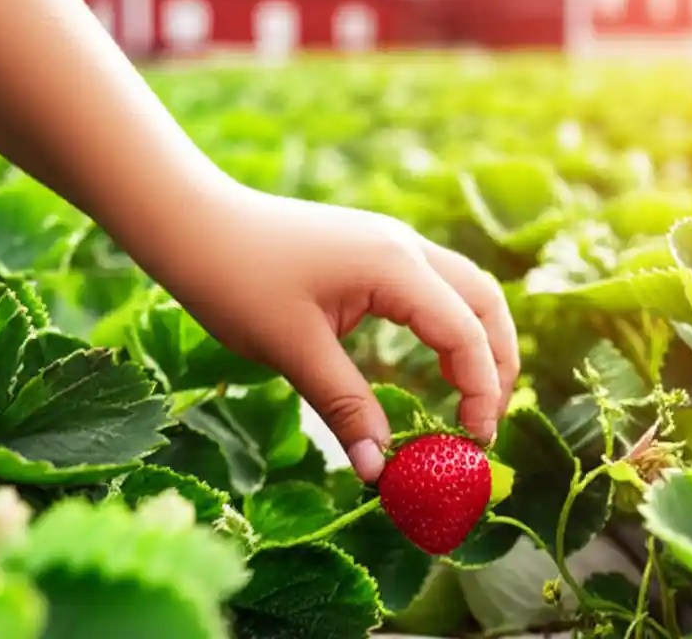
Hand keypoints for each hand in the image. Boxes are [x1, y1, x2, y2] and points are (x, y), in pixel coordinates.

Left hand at [135, 180, 519, 482]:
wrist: (193, 222)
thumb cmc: (235, 279)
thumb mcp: (292, 350)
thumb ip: (344, 407)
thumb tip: (378, 469)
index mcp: (394, 267)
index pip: (465, 333)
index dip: (480, 391)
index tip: (472, 443)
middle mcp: (407, 248)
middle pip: (485, 303)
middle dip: (498, 364)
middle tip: (484, 424)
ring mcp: (394, 244)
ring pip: (468, 291)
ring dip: (481, 344)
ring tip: (471, 400)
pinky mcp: (377, 250)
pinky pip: (438, 289)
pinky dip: (454, 328)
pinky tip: (436, 366)